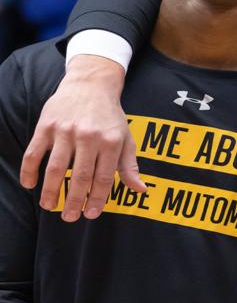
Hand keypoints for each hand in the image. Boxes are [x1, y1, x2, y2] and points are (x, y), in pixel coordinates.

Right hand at [20, 55, 144, 221]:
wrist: (90, 85)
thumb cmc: (110, 116)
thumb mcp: (126, 138)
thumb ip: (129, 165)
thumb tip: (141, 190)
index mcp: (110, 142)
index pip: (104, 178)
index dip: (97, 199)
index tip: (91, 215)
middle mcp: (88, 137)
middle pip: (79, 176)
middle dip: (74, 200)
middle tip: (69, 218)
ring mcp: (65, 131)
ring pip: (55, 167)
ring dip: (51, 190)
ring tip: (49, 206)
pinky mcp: (46, 125)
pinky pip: (34, 151)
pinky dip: (29, 169)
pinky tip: (29, 185)